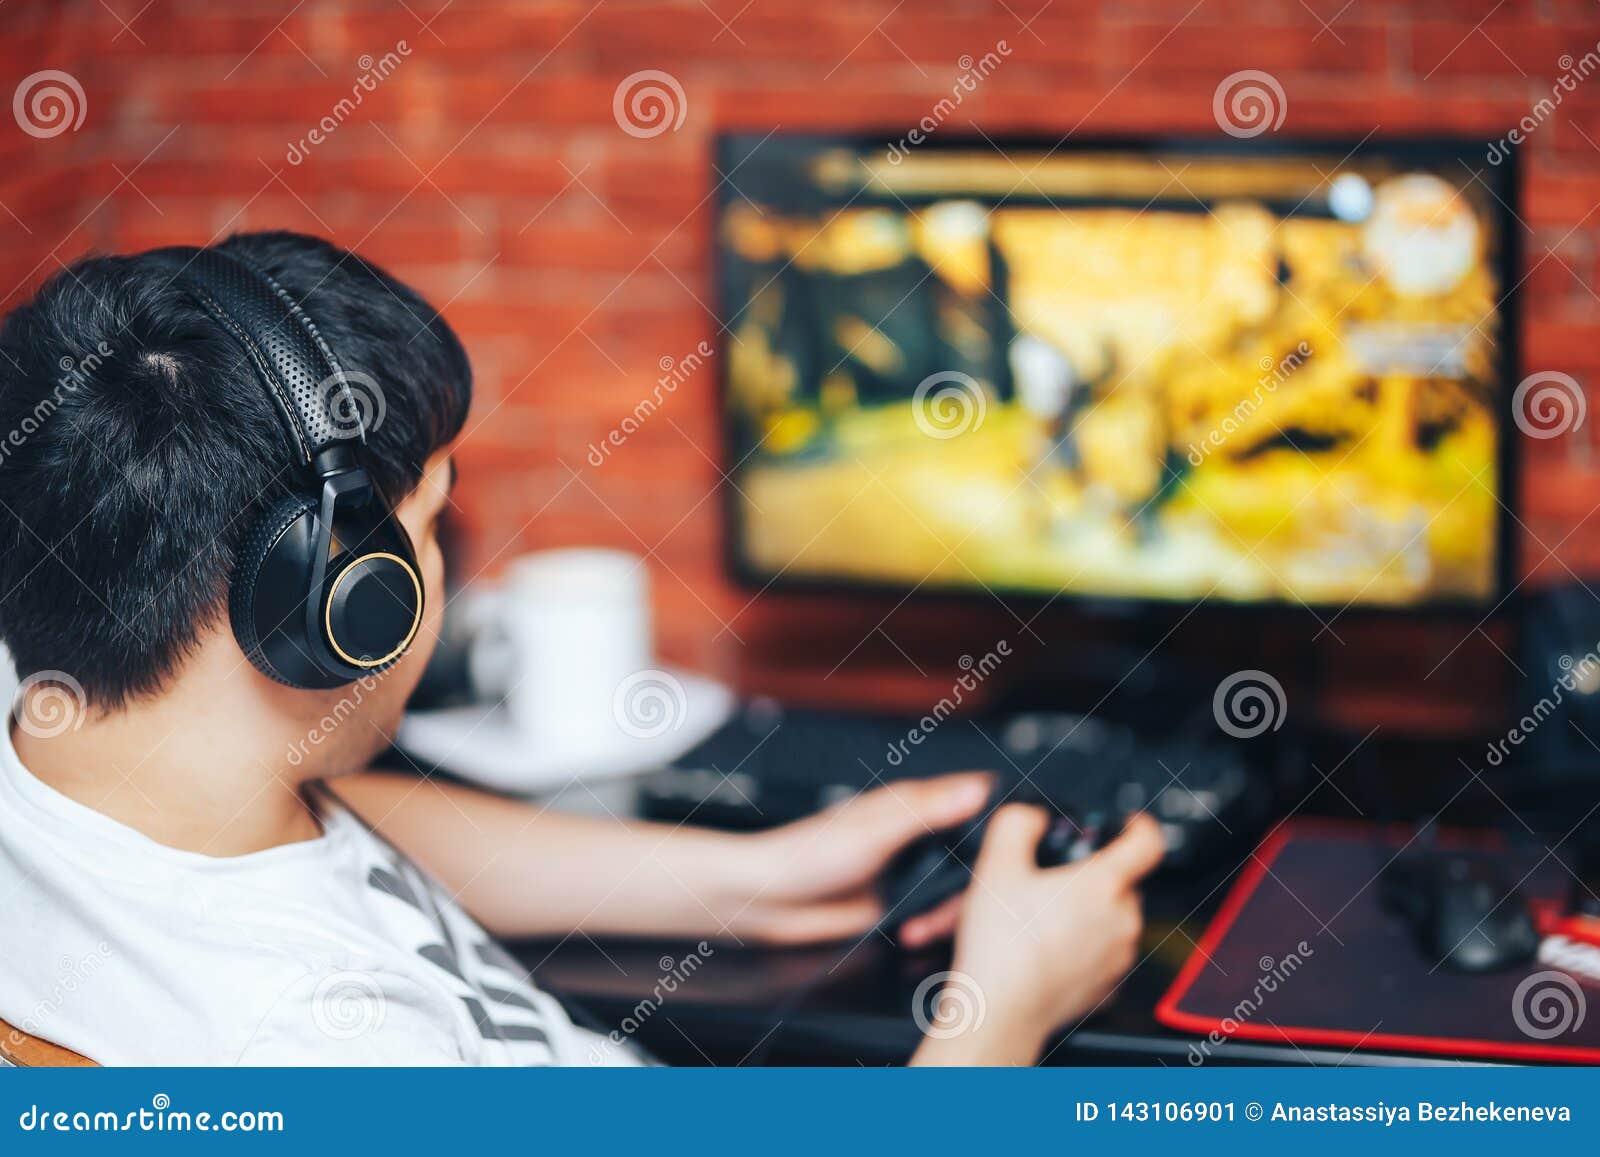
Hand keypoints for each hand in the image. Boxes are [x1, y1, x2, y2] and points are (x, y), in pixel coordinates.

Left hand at [732, 773, 991, 947]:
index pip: (972, 797)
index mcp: (910, 805)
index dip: (999, 814)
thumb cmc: (806, 853)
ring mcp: (909, 870)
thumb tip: (976, 790)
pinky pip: (936, 914)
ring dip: (953, 907)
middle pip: (974, 848)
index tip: (1016, 836)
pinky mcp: (901, 903)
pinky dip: (935, 924)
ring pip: (959, 885)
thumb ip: (927, 812)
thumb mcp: (875, 831)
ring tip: (929, 921)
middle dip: (980, 875)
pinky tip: (917, 932)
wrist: (770, 902)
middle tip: (978, 896)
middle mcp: (915, 835)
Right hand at [914, 808, 1164, 1065]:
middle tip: (1053, 879)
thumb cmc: (1002, 948)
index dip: (1139, 823)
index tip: (1127, 822)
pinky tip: (1046, 947)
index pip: (1149, 841)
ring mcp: (1117, 958)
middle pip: (1124, 881)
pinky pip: (1103, 952)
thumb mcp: (996, 864)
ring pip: (1113, 918)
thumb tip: (1032, 815)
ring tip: (1042, 916)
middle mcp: (1122, 922)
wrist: (999, 1011)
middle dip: (1094, 874)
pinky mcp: (1107, 987)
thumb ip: (1018, 823)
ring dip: (1088, 911)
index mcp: (1103, 886)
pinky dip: (1082, 945)